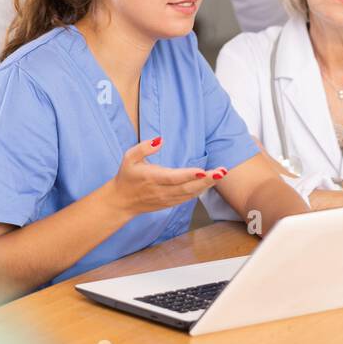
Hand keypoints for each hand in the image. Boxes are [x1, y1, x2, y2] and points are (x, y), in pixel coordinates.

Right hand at [105, 137, 225, 215]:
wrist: (121, 202)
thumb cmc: (126, 177)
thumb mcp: (129, 158)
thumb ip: (144, 148)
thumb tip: (160, 140)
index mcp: (152, 178)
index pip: (173, 178)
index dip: (189, 175)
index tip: (203, 171)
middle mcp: (161, 190)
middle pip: (187, 187)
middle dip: (206, 180)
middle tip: (221, 172)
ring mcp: (166, 199)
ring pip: (189, 194)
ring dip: (206, 185)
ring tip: (220, 175)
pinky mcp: (169, 204)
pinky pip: (187, 198)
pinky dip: (200, 191)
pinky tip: (210, 183)